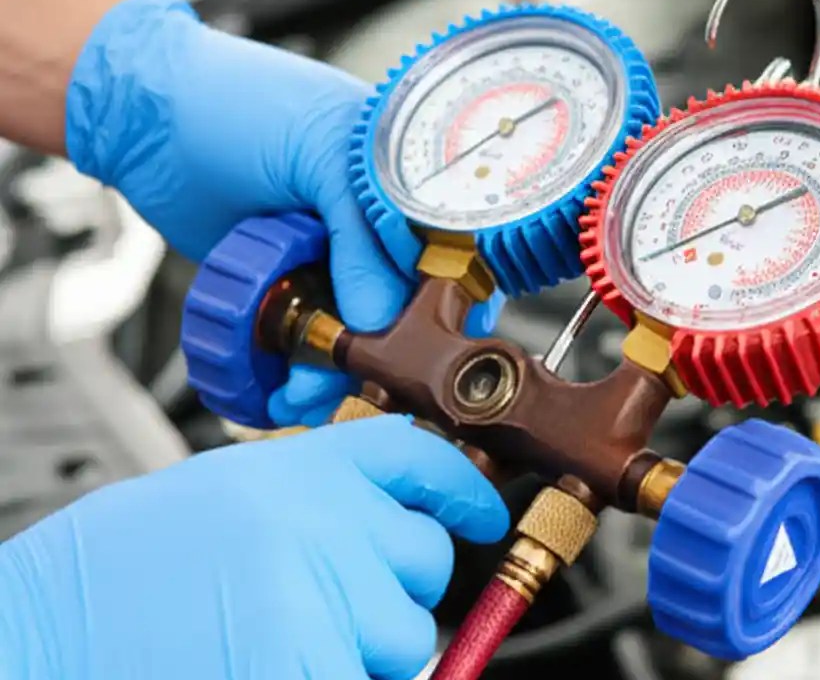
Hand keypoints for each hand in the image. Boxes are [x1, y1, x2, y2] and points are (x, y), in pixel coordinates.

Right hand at [0, 415, 508, 679]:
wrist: (43, 618)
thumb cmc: (128, 562)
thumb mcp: (235, 495)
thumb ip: (323, 507)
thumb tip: (397, 541)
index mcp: (306, 463)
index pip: (422, 456)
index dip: (463, 491)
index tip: (481, 514)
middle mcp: (328, 514)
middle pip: (426, 562)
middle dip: (393, 592)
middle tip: (326, 604)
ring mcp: (322, 587)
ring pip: (411, 637)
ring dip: (367, 651)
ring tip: (285, 639)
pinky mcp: (304, 655)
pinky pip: (375, 677)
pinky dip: (347, 672)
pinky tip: (291, 660)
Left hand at [65, 0, 503, 424]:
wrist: (141, 120)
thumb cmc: (236, 103)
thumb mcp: (319, 156)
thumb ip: (360, 238)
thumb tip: (382, 321)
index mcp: (405, 179)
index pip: (455, 253)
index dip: (453, 301)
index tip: (436, 345)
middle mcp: (376, 225)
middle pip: (410, 307)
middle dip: (388, 351)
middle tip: (360, 377)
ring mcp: (332, 260)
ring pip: (357, 337)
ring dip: (335, 374)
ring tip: (300, 392)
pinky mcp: (286, 290)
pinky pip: (306, 344)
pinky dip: (297, 372)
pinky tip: (280, 387)